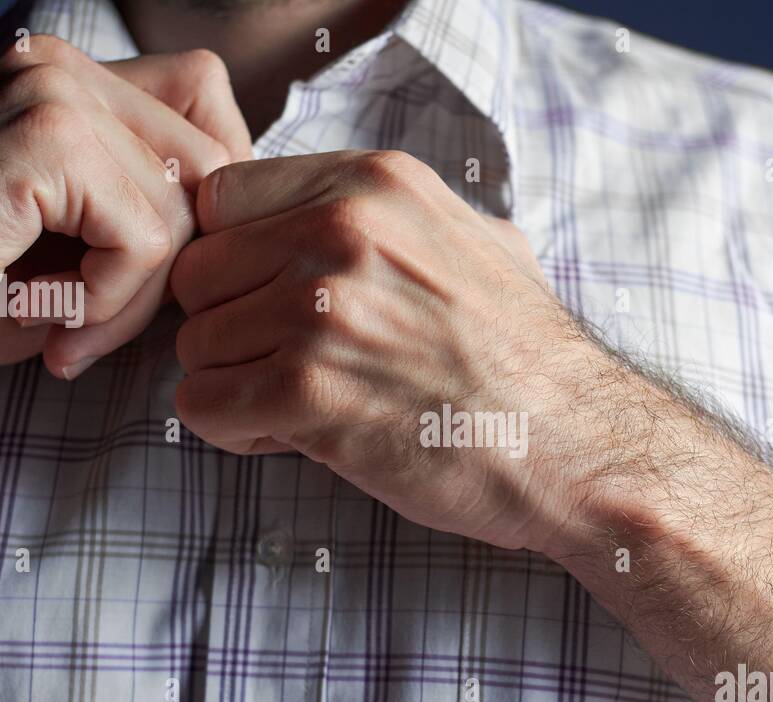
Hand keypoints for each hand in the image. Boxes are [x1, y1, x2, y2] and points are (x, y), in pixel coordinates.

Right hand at [0, 34, 249, 392]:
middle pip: (213, 160)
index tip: (154, 271)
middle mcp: (67, 70)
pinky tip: (51, 317)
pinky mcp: (44, 141)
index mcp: (76, 81)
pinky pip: (146, 237)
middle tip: (108, 320)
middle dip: (179, 261)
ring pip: (183, 209)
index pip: (209, 106)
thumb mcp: (79, 245)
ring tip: (70, 327)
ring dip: (138, 296)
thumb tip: (237, 231)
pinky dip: (112, 299)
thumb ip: (150, 213)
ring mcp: (54, 95)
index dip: (209, 197)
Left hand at [170, 149, 621, 552]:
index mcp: (374, 185)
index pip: (223, 198)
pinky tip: (292, 437)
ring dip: (235, 386)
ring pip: (196, 346)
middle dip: (228, 327)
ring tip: (301, 407)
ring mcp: (320, 310)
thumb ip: (398, 218)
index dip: (234, 258)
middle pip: (198, 274)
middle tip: (283, 364)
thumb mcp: (481, 242)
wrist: (576, 445)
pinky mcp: (308, 391)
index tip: (266, 298)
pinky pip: (202, 406)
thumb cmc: (528, 359)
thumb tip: (337, 211)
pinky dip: (235, 432)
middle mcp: (339, 232)